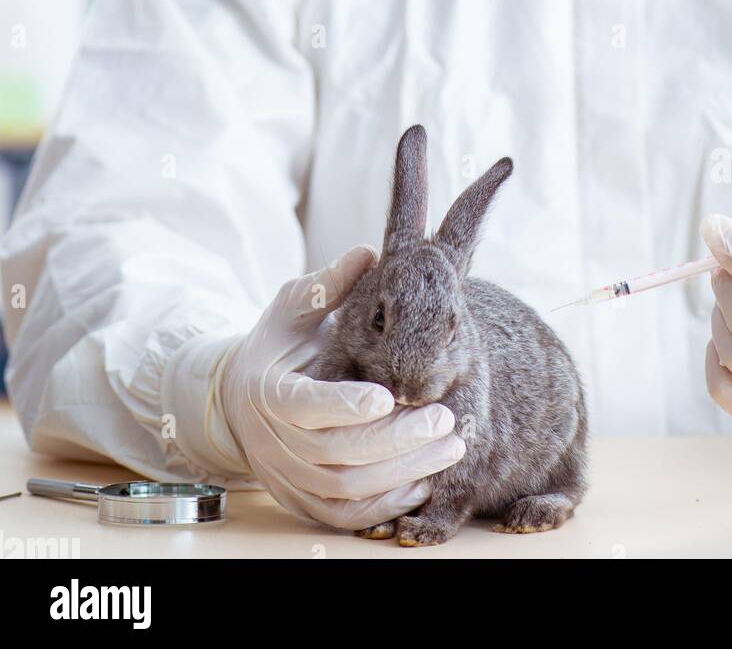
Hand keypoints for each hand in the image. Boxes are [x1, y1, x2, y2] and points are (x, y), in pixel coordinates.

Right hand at [216, 246, 465, 527]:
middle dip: (393, 439)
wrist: (243, 399)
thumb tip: (368, 252)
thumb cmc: (280, 345)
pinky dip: (387, 503)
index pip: (305, 406)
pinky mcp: (306, 502)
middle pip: (334, 454)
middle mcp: (273, 443)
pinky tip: (426, 478)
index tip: (386, 394)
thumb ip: (330, 284)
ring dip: (402, 471)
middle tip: (444, 419)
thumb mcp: (296, 307)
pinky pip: (347, 515)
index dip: (344, 404)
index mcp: (268, 391)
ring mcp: (288, 479)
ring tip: (451, 446)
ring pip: (346, 490)